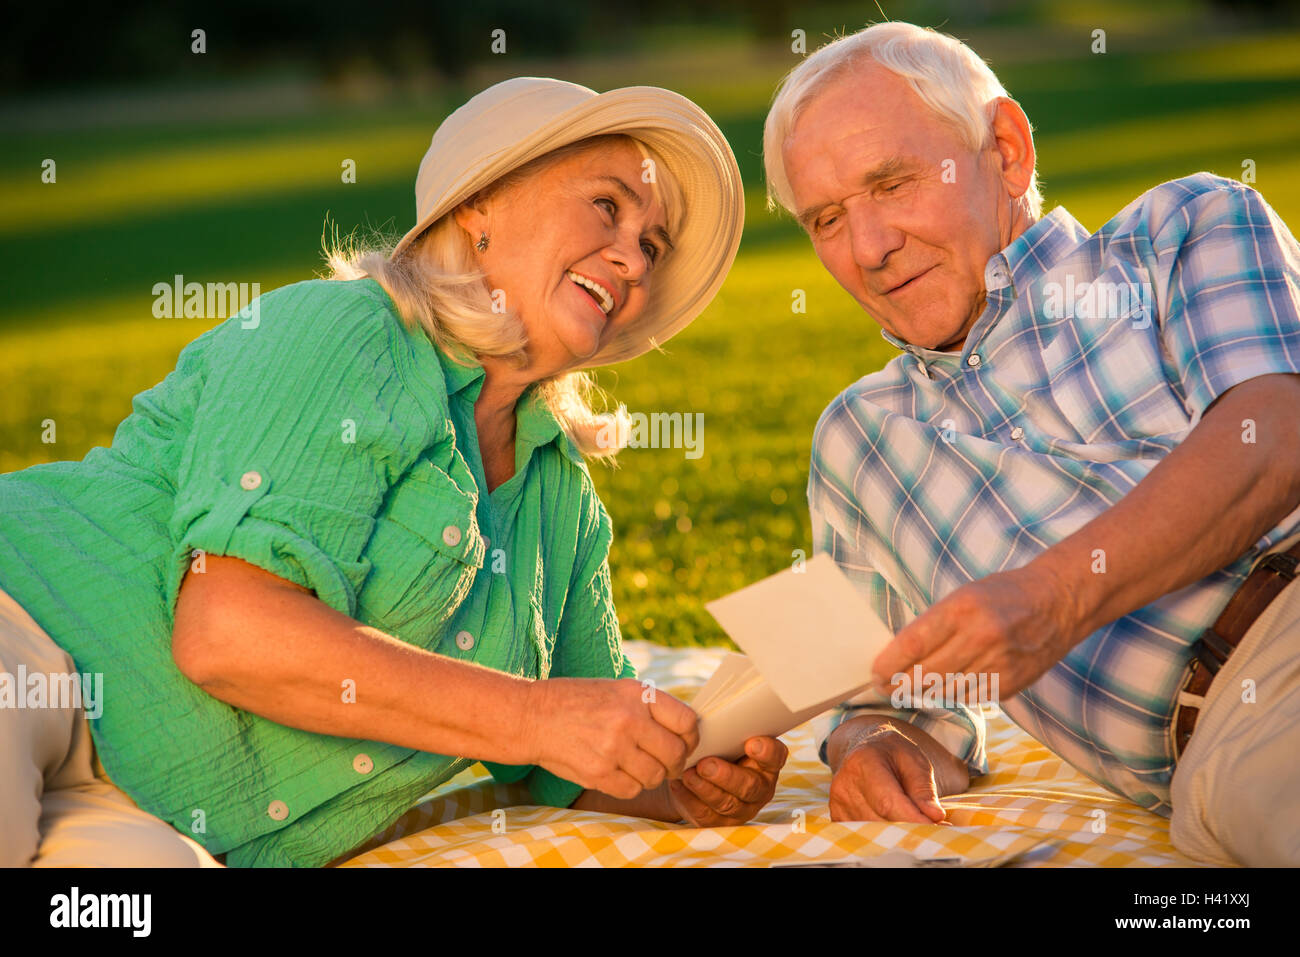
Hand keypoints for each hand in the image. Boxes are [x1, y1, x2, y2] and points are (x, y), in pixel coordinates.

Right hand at [526, 677, 698, 800]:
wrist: (532, 716)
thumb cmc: (576, 701)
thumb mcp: (616, 689)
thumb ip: (649, 707)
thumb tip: (684, 732)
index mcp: (637, 694)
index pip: (686, 721)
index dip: (690, 737)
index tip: (684, 742)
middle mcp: (629, 719)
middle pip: (675, 753)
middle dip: (675, 763)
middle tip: (666, 763)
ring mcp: (614, 748)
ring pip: (656, 776)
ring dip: (651, 776)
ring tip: (637, 766)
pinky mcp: (598, 772)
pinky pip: (632, 790)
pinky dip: (630, 786)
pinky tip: (618, 773)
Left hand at [666, 736, 787, 825]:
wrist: (698, 775)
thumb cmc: (716, 747)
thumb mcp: (725, 737)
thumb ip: (727, 729)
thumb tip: (713, 715)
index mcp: (767, 763)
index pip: (776, 757)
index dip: (767, 752)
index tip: (751, 743)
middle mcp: (760, 788)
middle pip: (749, 786)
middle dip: (727, 776)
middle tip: (706, 764)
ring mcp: (742, 808)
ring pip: (727, 804)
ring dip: (705, 789)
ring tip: (688, 775)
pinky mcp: (720, 822)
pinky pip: (706, 815)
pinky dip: (690, 799)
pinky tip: (679, 785)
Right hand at [828, 724, 949, 823]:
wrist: (866, 749)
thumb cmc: (894, 754)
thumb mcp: (915, 761)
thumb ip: (924, 789)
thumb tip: (934, 816)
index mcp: (863, 762)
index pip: (887, 802)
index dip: (912, 819)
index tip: (937, 828)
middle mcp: (844, 783)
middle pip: (880, 821)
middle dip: (909, 829)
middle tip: (934, 829)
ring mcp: (837, 802)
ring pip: (872, 832)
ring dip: (897, 834)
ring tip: (917, 826)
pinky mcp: (837, 816)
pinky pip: (864, 835)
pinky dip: (883, 836)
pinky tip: (897, 827)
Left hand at [870, 561, 1079, 700]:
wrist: (1058, 602)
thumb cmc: (1002, 595)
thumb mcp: (963, 596)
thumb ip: (935, 624)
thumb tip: (899, 656)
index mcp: (963, 608)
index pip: (914, 643)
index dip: (890, 663)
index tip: (875, 673)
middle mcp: (981, 637)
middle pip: (926, 674)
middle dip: (900, 684)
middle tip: (885, 687)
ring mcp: (998, 663)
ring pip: (945, 691)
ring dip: (923, 692)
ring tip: (910, 688)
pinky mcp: (1011, 684)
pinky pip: (969, 697)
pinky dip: (952, 694)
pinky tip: (944, 687)